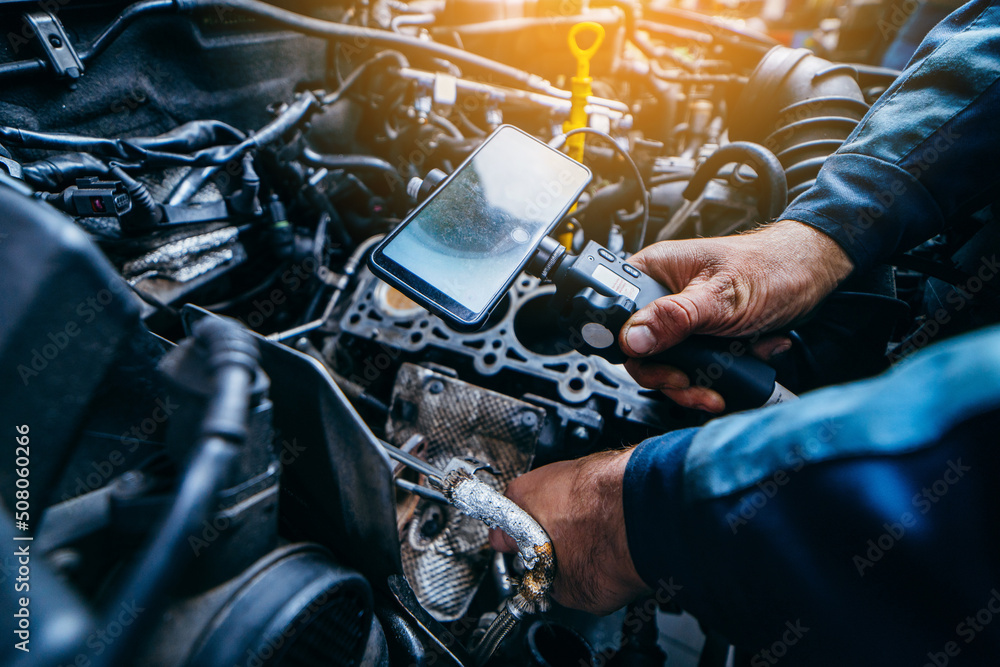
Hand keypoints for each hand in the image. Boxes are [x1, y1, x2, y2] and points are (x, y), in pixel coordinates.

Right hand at [488, 449, 648, 615]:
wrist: (651, 517)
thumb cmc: (606, 542)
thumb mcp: (568, 589)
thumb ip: (551, 583)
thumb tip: (560, 586)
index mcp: (516, 504)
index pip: (503, 533)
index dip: (518, 557)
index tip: (528, 568)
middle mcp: (541, 478)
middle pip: (536, 516)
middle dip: (550, 540)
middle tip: (567, 564)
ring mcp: (574, 469)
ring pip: (568, 506)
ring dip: (579, 526)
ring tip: (599, 550)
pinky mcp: (606, 466)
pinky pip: (596, 498)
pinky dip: (604, 514)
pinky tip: (617, 535)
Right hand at [619, 220, 853, 411]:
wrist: (812, 275)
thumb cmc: (771, 267)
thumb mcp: (719, 297)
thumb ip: (674, 318)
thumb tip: (634, 339)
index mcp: (654, 273)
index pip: (619, 317)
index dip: (630, 346)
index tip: (654, 364)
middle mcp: (664, 296)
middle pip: (644, 351)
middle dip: (672, 375)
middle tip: (691, 383)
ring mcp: (684, 319)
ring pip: (671, 365)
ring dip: (703, 378)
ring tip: (726, 378)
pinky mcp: (704, 337)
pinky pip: (698, 367)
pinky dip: (724, 371)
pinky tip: (748, 356)